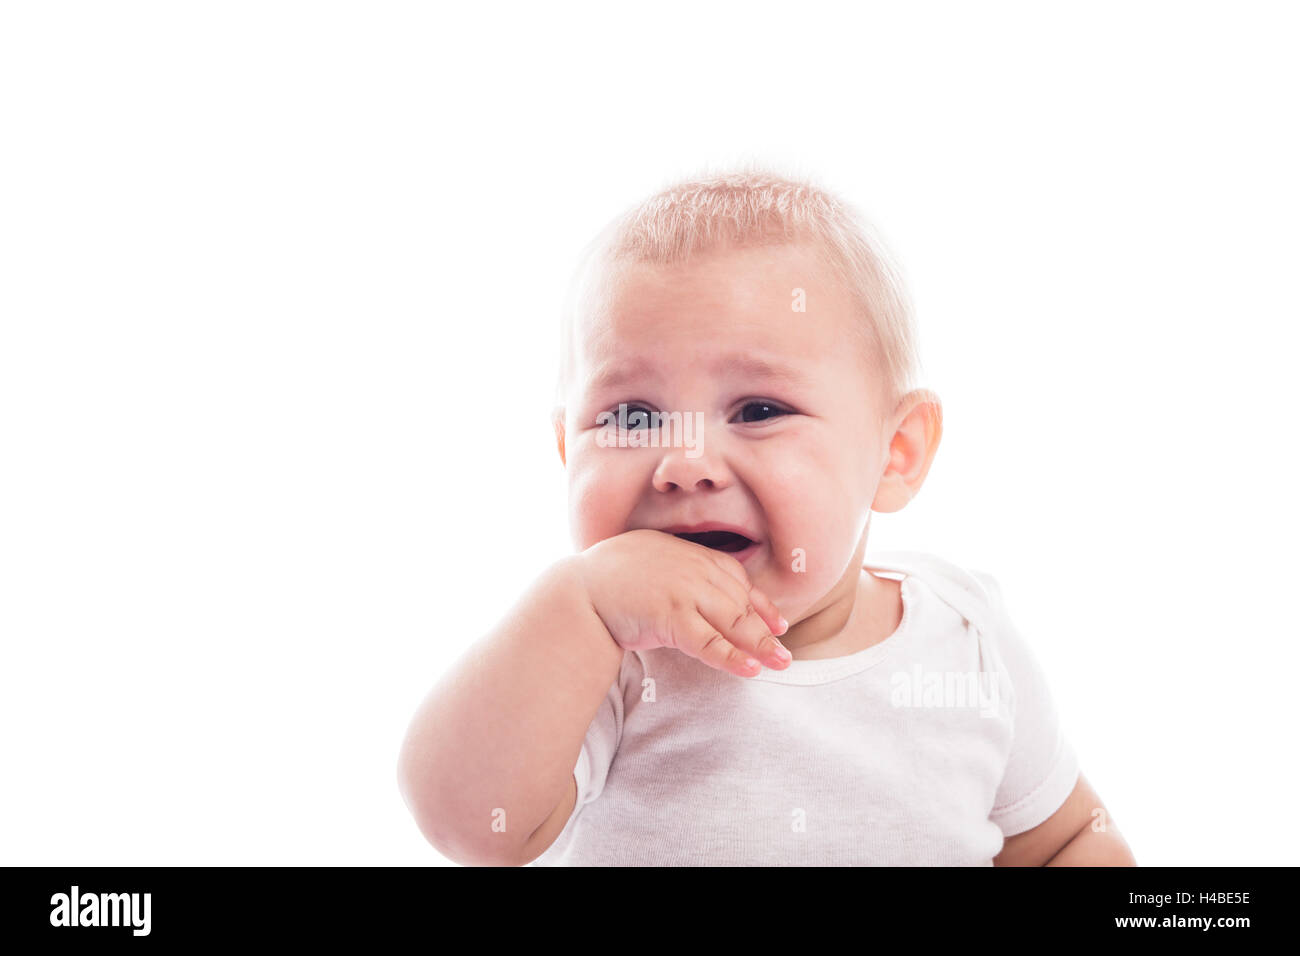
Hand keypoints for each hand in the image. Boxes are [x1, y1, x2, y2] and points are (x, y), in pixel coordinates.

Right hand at [574, 529, 790, 677]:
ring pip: (731, 622)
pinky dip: (731, 657)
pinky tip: (749, 669)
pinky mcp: (671, 616)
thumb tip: (700, 591)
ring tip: (779, 663)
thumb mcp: (651, 561)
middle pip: (740, 603)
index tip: (779, 623)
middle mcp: (693, 569)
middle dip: (766, 629)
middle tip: (785, 652)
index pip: (737, 579)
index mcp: (690, 554)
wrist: (578, 591)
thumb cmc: (609, 579)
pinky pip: (709, 642)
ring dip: (759, 644)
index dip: (761, 603)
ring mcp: (684, 591)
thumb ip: (679, 570)